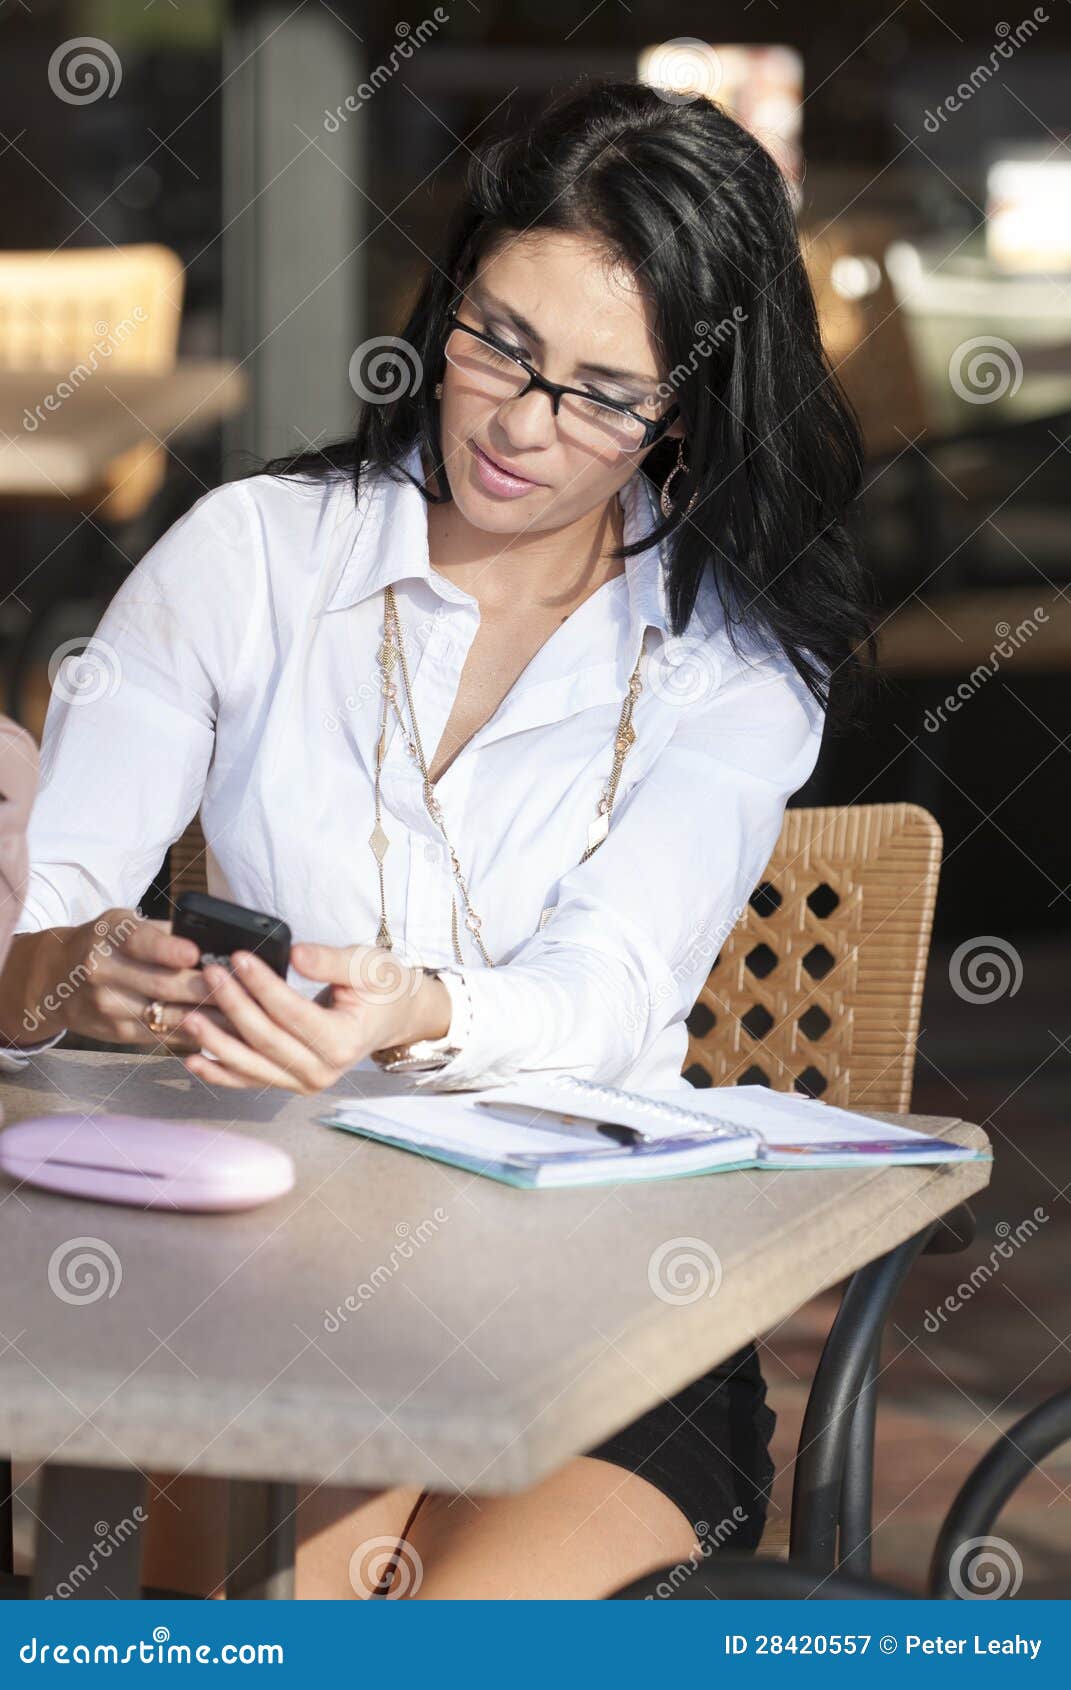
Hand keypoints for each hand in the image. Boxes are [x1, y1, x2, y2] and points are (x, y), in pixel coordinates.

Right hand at [31, 907, 230, 1050]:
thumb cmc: (106, 944)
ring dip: (209, 1017)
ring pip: (167, 1015)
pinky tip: (222, 1033)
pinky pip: (162, 1037)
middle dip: (207, 988)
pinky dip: (195, 1035)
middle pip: (162, 984)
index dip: (168, 949)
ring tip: (245, 1014)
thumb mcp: (124, 924)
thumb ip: (164, 933)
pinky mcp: (117, 1034)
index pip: (140, 942)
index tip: (195, 953)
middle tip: (245, 988)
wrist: (56, 978)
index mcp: (110, 936)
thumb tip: (217, 944)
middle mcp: (104, 972)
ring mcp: (108, 1007)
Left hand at [180, 941, 452, 1093]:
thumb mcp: (365, 965)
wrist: (393, 1016)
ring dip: (216, 1042)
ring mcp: (305, 1082)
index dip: (262, 985)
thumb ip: (329, 961)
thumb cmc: (382, 986)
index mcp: (344, 1042)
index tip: (239, 956)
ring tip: (190, 1016)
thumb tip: (295, 953)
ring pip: (251, 1065)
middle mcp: (323, 1071)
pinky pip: (249, 1080)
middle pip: (266, 1038)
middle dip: (234, 1005)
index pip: (291, 1013)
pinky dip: (220, 1073)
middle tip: (209, 974)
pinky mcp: (290, 1082)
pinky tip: (194, 1060)